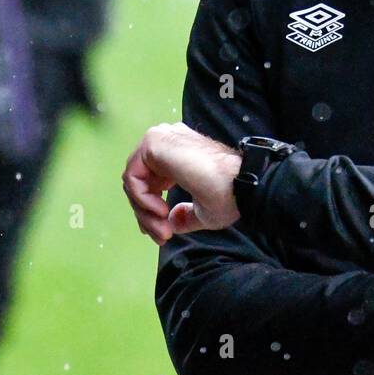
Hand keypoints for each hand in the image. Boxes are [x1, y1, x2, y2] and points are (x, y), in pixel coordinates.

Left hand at [122, 122, 242, 244]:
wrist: (241, 184)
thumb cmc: (230, 195)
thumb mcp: (204, 211)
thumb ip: (184, 215)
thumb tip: (172, 221)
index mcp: (179, 153)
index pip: (150, 180)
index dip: (149, 210)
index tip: (162, 232)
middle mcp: (168, 141)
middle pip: (139, 182)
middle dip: (146, 214)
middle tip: (162, 235)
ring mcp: (160, 139)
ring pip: (133, 181)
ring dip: (144, 211)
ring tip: (163, 228)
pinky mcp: (153, 142)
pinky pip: (132, 177)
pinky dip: (141, 200)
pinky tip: (161, 211)